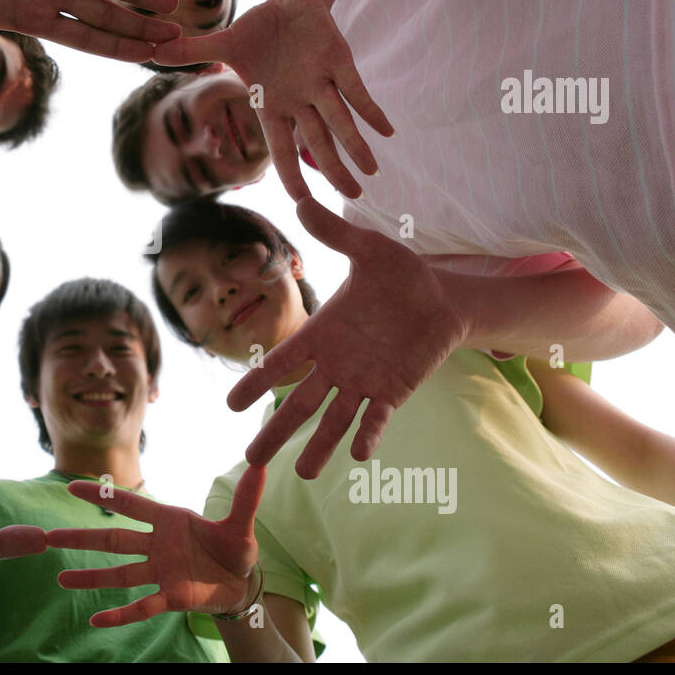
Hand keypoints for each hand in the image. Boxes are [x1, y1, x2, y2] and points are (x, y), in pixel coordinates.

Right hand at [45, 465, 265, 626]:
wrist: (244, 584)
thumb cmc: (236, 549)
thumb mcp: (241, 525)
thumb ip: (245, 499)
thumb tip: (261, 466)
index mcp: (169, 520)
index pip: (129, 505)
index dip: (102, 495)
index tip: (71, 486)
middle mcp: (157, 545)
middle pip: (113, 538)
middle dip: (81, 537)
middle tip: (48, 537)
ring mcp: (160, 572)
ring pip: (119, 572)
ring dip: (91, 576)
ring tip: (62, 578)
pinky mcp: (170, 596)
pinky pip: (140, 606)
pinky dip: (120, 614)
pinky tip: (95, 620)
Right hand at [151, 0, 392, 200]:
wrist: (287, 2)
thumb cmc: (257, 30)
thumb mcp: (224, 43)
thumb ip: (195, 52)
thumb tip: (155, 50)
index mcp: (271, 106)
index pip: (281, 147)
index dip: (291, 174)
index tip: (304, 202)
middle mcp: (299, 102)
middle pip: (318, 142)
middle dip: (334, 169)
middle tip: (352, 195)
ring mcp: (320, 85)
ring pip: (339, 122)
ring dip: (355, 146)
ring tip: (371, 172)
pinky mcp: (339, 63)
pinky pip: (357, 91)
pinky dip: (371, 110)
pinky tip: (386, 131)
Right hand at [230, 198, 467, 476]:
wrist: (443, 298)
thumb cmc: (400, 274)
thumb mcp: (369, 249)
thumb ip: (337, 233)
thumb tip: (303, 201)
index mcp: (322, 332)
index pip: (283, 362)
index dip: (257, 382)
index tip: (231, 404)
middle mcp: (336, 364)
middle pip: (300, 403)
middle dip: (276, 429)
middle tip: (252, 460)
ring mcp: (363, 381)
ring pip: (335, 419)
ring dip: (319, 446)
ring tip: (303, 473)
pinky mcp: (393, 391)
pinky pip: (377, 418)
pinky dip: (369, 435)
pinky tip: (360, 455)